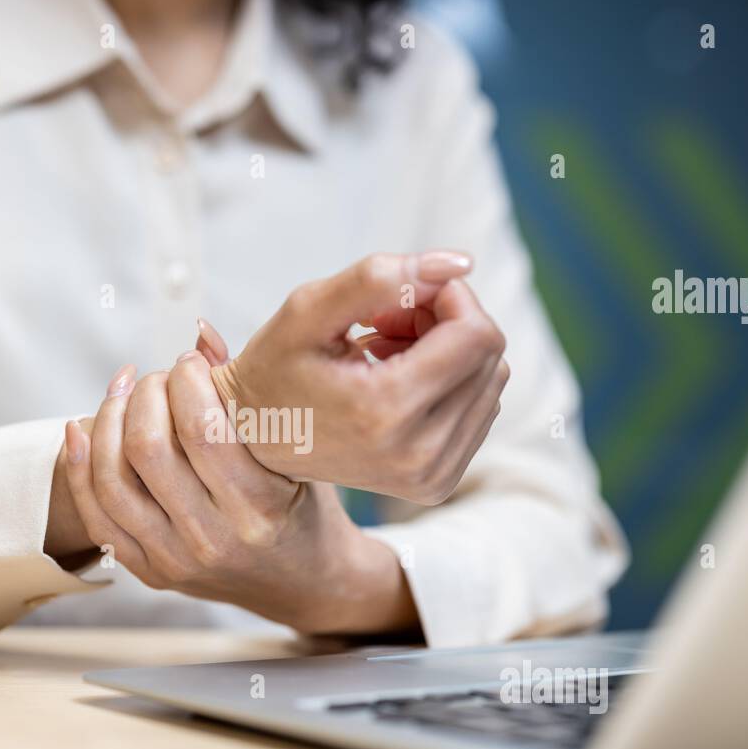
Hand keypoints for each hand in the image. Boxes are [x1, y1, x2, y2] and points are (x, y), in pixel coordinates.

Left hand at [61, 355, 418, 633]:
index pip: (202, 428)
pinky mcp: (150, 571)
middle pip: (148, 450)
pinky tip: (82, 428)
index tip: (190, 361)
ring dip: (107, 421)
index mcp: (259, 508)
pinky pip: (97, 514)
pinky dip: (80, 466)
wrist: (302, 582)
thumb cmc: (303, 507)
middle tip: (158, 378)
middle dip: (145, 395)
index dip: (185, 378)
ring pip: (113, 480)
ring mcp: (177, 561)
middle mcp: (215, 540)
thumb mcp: (294, 452)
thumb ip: (246, 393)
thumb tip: (198, 332)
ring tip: (123, 392)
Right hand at [203, 251, 508, 504]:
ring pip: (492, 381)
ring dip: (449, 352)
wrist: (255, 443)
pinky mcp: (438, 484)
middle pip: (489, 356)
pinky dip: (449, 383)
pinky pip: (481, 410)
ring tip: (386, 352)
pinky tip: (399, 380)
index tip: (400, 298)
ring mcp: (432, 476)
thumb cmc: (276, 368)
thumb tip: (462, 264)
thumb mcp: (309, 310)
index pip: (476, 334)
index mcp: (386, 411)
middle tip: (385, 322)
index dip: (448, 297)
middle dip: (446, 322)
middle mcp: (418, 454)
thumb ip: (381, 277)